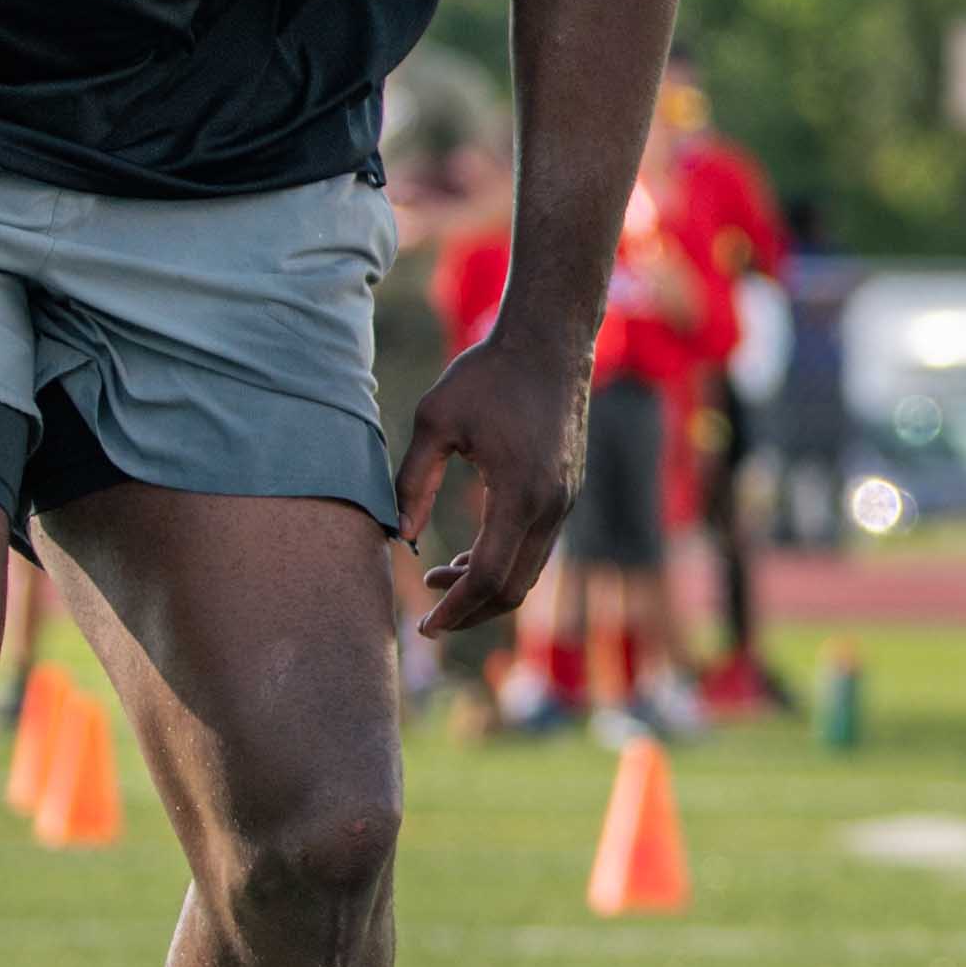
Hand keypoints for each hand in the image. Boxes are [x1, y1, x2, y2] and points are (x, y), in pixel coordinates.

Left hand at [399, 333, 585, 633]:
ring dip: (485, 587)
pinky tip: (469, 555)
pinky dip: (503, 562)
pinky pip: (535, 546)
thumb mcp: (435, 421)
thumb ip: (413, 481)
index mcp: (520, 495)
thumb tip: (400, 536)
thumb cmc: (487, 374)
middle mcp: (551, 507)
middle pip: (513, 588)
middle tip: (429, 619)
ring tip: (438, 579)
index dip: (456, 609)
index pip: (489, 577)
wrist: (549, 342)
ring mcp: (564, 502)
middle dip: (470, 611)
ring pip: (528, 571)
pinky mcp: (566, 492)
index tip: (425, 624)